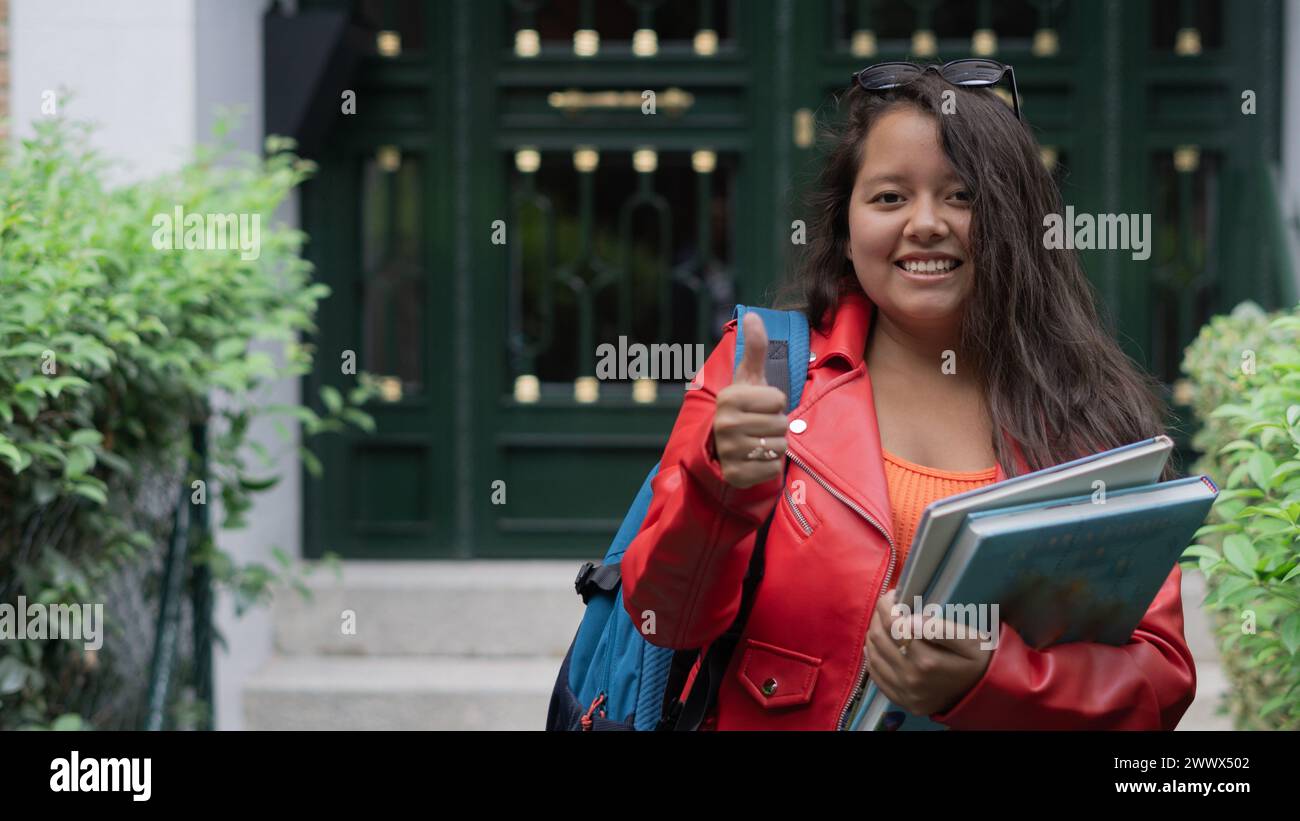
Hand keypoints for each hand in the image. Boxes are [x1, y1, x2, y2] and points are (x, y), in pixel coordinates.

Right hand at [712, 313, 788, 488]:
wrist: (721, 446)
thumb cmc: (742, 407)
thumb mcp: (748, 379)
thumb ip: (755, 348)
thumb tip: (753, 314)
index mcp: (729, 398)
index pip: (779, 399)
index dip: (775, 403)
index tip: (758, 406)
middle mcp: (725, 424)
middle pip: (781, 424)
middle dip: (775, 425)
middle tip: (758, 426)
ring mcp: (729, 452)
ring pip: (779, 446)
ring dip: (773, 445)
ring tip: (756, 441)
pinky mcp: (736, 475)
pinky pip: (772, 468)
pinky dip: (768, 466)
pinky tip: (753, 459)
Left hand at [865, 589, 995, 716]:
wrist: (985, 692)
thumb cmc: (979, 659)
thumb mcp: (969, 639)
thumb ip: (938, 628)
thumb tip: (908, 619)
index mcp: (927, 660)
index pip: (892, 624)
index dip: (887, 604)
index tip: (893, 595)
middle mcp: (911, 678)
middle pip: (878, 638)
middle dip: (878, 616)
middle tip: (888, 607)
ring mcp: (904, 692)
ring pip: (873, 655)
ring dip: (874, 634)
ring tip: (884, 623)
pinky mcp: (902, 700)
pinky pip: (875, 675)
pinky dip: (872, 656)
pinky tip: (879, 645)